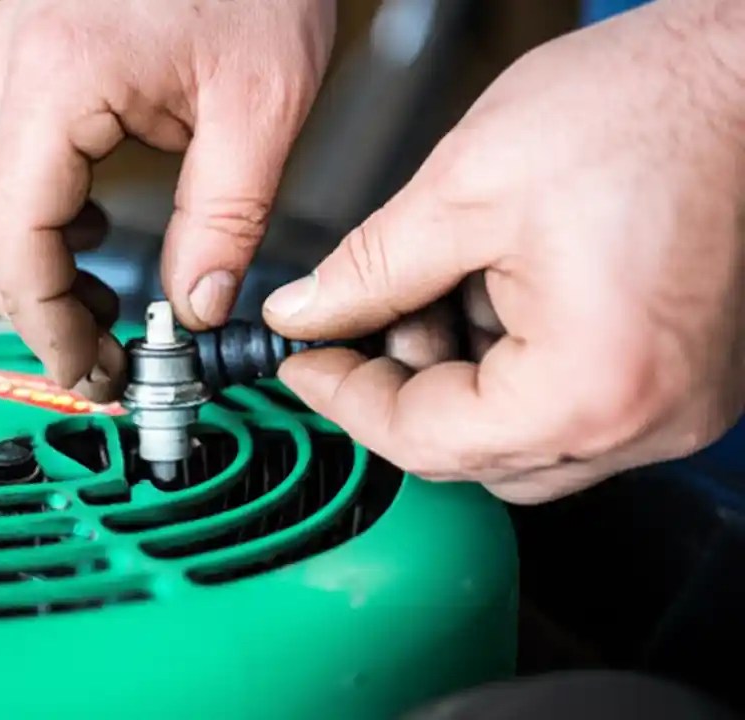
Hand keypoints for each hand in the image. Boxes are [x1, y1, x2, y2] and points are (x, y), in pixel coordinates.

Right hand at [0, 0, 334, 398]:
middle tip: (94, 349)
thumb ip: (225, 221)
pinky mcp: (13, 59)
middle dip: (20, 300)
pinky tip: (83, 234)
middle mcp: (4, 65)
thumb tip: (197, 308)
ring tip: (91, 301)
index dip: (44, 320)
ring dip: (11, 263)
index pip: (13, 233)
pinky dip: (16, 217)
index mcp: (58, 76)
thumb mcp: (263, 108)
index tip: (89, 371)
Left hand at [264, 0, 744, 503]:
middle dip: (405, 386)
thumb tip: (306, 315)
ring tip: (452, 281)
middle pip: (474, 454)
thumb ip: (369, 270)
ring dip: (460, 378)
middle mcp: (645, 420)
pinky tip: (504, 290)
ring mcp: (675, 406)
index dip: (346, 399)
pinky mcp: (685, 379)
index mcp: (587, 387)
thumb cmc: (642, 110)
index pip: (425, 442)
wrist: (744, 74)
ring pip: (520, 437)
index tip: (305, 362)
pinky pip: (572, 405)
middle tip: (370, 314)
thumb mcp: (464, 188)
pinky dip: (517, 366)